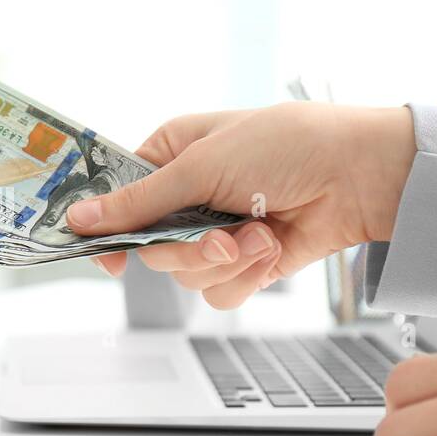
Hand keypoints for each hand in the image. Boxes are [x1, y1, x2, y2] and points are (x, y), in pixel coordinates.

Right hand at [66, 102, 415, 307]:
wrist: (358, 175)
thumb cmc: (286, 144)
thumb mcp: (200, 164)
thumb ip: (138, 200)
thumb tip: (78, 217)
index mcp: (171, 157)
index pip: (119, 198)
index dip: (109, 229)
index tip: (108, 257)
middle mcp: (190, 196)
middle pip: (151, 247)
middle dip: (186, 249)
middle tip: (218, 236)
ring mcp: (218, 231)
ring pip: (185, 274)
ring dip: (223, 261)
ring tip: (259, 235)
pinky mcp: (247, 261)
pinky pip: (220, 291)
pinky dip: (246, 276)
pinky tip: (272, 246)